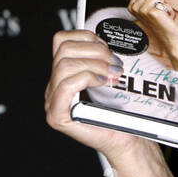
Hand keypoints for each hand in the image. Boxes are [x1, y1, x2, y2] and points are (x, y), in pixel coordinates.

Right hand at [44, 29, 147, 160]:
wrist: (125, 139)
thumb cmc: (119, 112)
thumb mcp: (110, 77)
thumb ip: (101, 58)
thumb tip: (106, 38)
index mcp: (63, 75)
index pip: (61, 40)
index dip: (84, 36)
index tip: (106, 45)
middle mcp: (54, 87)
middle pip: (63, 50)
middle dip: (94, 51)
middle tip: (115, 63)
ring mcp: (52, 102)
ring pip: (63, 66)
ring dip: (94, 65)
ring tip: (114, 74)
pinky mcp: (57, 116)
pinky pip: (65, 86)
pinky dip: (87, 78)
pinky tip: (103, 82)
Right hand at [127, 0, 177, 63]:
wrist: (172, 40)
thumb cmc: (163, 25)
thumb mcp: (150, 11)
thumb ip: (145, 0)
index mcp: (132, 8)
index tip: (153, 10)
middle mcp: (136, 9)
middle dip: (156, 0)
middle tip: (159, 13)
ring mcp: (143, 11)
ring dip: (163, 5)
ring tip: (163, 16)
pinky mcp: (153, 13)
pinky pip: (162, 2)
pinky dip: (168, 10)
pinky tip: (166, 18)